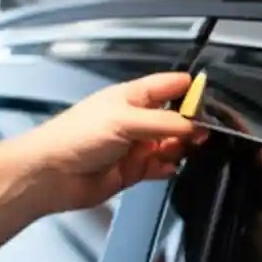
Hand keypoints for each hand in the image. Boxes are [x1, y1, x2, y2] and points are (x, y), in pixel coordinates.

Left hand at [7, 72, 206, 212]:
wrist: (50, 175)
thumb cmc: (79, 136)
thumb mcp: (124, 121)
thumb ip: (163, 123)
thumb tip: (195, 126)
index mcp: (132, 97)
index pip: (168, 86)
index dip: (190, 89)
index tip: (211, 97)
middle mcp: (136, 119)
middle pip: (175, 117)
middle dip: (192, 123)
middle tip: (204, 132)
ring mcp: (135, 146)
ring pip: (171, 144)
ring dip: (181, 147)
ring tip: (187, 150)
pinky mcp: (133, 170)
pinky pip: (159, 167)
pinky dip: (168, 168)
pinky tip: (171, 168)